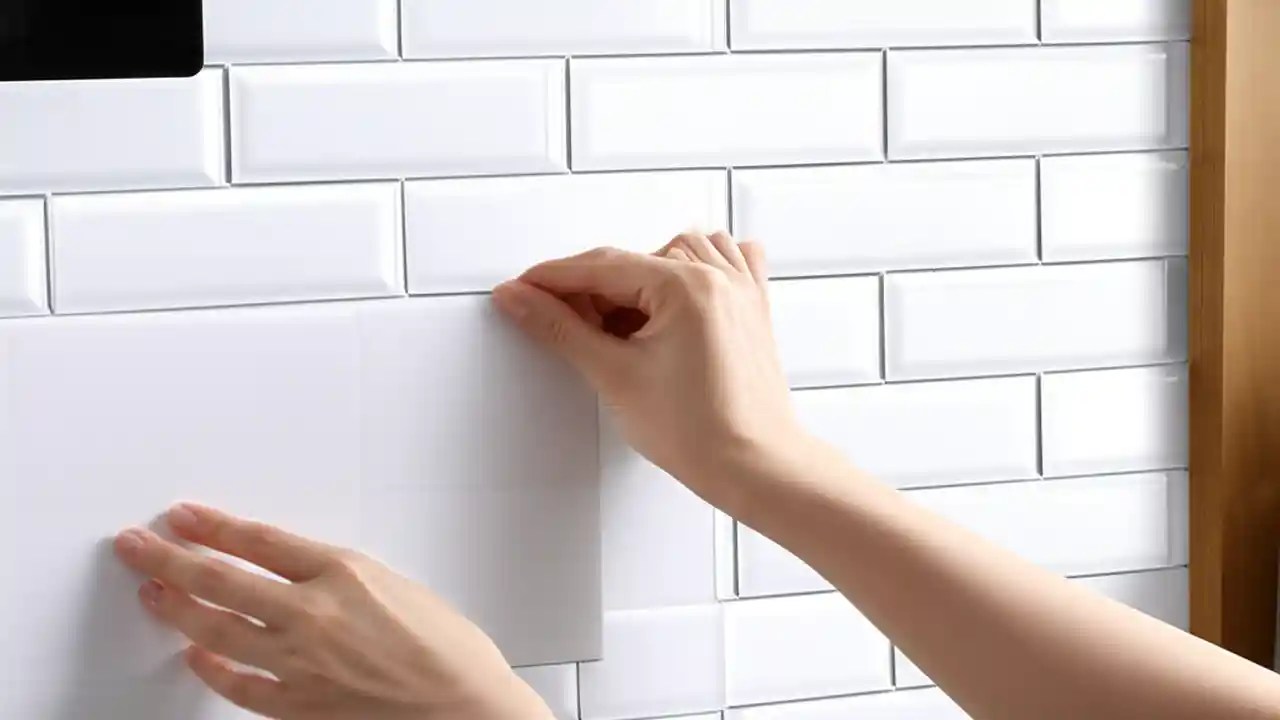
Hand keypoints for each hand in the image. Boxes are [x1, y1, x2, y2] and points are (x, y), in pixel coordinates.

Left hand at [113, 504, 550, 719]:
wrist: (467, 708)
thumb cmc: (449, 650)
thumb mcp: (397, 586)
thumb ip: (341, 578)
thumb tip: (299, 575)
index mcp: (343, 572)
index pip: (257, 540)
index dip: (213, 526)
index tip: (184, 517)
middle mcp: (314, 612)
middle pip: (221, 578)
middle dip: (169, 558)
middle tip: (137, 545)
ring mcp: (301, 662)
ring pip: (216, 629)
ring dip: (176, 608)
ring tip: (152, 593)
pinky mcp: (300, 705)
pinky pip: (238, 685)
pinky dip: (211, 669)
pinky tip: (195, 655)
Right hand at [492, 232, 802, 499]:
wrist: (754, 466)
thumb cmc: (701, 433)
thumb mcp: (614, 376)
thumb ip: (561, 329)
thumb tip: (523, 300)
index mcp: (686, 285)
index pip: (600, 267)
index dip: (552, 279)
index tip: (522, 288)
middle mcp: (717, 278)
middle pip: (634, 260)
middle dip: (593, 289)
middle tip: (564, 325)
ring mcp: (740, 290)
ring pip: (675, 253)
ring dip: (639, 277)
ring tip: (618, 325)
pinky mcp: (752, 309)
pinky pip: (725, 261)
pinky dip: (696, 268)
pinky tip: (674, 296)